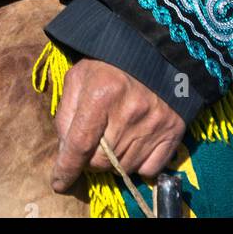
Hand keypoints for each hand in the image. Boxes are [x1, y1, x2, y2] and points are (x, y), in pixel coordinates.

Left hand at [51, 58, 184, 192]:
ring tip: (113, 138)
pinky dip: (138, 164)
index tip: (59, 183)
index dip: (66, 168)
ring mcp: (153, 124)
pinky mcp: (173, 132)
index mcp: (100, 94)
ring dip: (113, 161)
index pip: (79, 145)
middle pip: (101, 162)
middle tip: (91, 145)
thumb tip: (65, 150)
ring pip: (124, 168)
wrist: (153, 50)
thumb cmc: (108, 63)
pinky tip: (134, 144)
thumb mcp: (78, 77)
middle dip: (89, 161)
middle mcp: (129, 112)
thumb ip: (66, 113)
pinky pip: (150, 169)